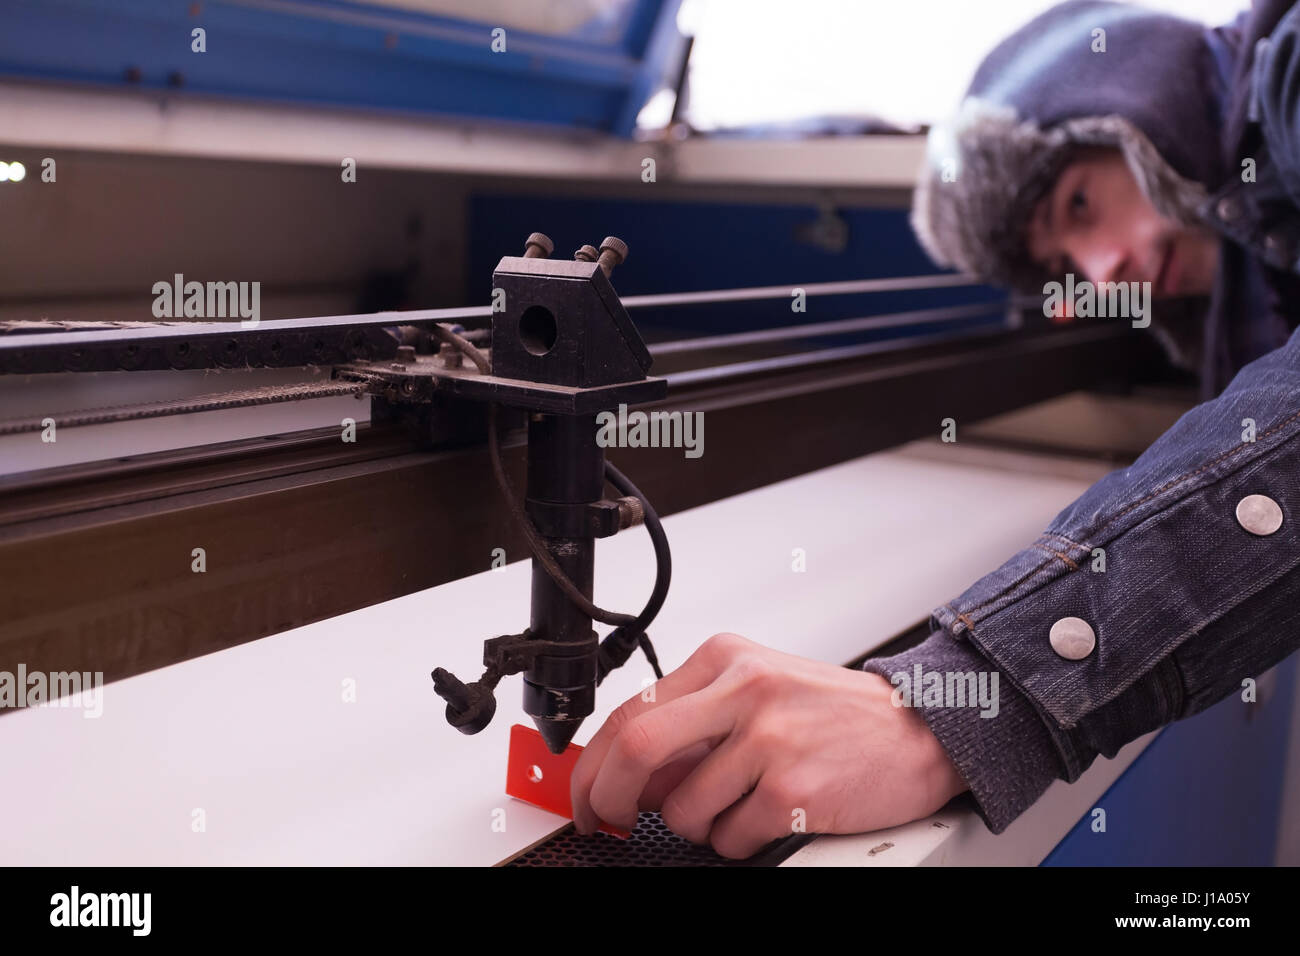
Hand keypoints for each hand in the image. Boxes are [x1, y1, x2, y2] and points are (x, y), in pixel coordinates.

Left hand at [570, 632, 969, 858]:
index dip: (594, 763)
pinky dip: (736, 842)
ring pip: (682, 809)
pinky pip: (729, 838)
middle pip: (637, 748)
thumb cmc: (834, 713)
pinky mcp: (793, 788)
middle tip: (608, 820)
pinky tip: (767, 817)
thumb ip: (696, 718)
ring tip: (733, 809)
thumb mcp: (758, 688)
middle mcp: (744, 690)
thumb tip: (629, 773)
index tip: (586, 793)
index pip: (630, 710)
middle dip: (607, 798)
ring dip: (694, 827)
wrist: (920, 729)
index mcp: (726, 659)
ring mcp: (770, 739)